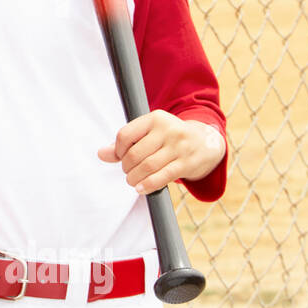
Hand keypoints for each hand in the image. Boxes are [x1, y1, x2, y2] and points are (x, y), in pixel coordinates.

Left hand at [98, 111, 225, 193]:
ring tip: (133, 180)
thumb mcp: (150, 133)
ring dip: (134, 178)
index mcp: (155, 118)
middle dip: (126, 167)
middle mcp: (168, 130)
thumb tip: (101, 153)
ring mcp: (179, 146)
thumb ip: (126, 143)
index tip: (120, 157)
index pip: (125, 135)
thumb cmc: (171, 138)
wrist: (206, 142)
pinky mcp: (187, 163)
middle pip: (135, 154)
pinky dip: (147, 185)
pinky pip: (162, 177)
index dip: (117, 151)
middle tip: (128, 172)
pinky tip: (141, 188)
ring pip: (147, 167)